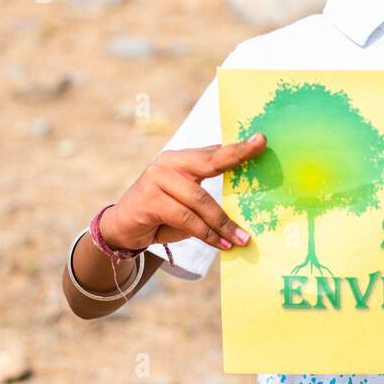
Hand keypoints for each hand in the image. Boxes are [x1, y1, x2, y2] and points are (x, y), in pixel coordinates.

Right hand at [99, 133, 267, 252]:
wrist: (122, 228)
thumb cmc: (163, 213)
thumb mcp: (187, 199)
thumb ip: (208, 191)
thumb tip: (245, 198)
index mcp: (180, 159)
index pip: (213, 152)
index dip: (238, 147)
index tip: (261, 139)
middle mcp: (168, 163)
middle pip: (209, 162)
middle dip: (237, 157)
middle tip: (261, 151)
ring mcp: (156, 180)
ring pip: (200, 200)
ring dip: (223, 223)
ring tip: (242, 238)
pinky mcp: (150, 201)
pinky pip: (187, 218)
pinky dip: (207, 234)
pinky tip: (220, 244)